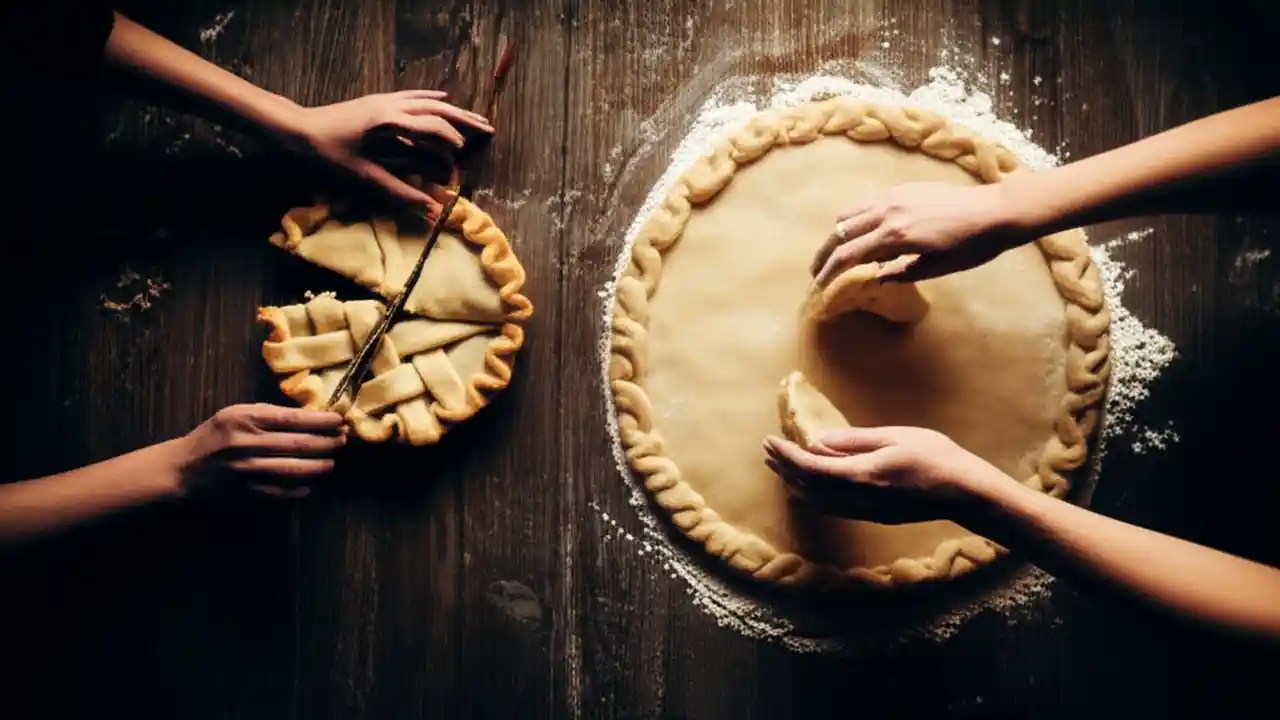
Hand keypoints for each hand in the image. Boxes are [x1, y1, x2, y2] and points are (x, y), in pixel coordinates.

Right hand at [174, 404, 347, 498]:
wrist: (182, 469)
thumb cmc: (214, 436)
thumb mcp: (235, 414)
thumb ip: (268, 414)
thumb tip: (310, 416)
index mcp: (245, 419)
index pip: (293, 419)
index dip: (321, 420)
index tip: (339, 420)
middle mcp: (246, 444)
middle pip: (298, 444)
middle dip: (327, 442)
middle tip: (343, 440)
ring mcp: (246, 471)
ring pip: (293, 469)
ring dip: (319, 466)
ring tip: (332, 462)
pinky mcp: (246, 492)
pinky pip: (281, 491)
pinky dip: (300, 488)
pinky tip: (312, 483)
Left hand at [290, 90, 493, 214]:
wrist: (294, 128)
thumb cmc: (326, 154)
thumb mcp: (362, 176)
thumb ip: (400, 192)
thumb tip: (430, 210)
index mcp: (390, 120)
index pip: (433, 125)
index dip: (453, 140)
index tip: (464, 157)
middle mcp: (391, 104)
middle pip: (437, 108)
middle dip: (463, 119)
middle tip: (488, 129)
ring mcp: (383, 100)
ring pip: (427, 100)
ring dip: (452, 109)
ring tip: (473, 116)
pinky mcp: (376, 101)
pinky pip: (412, 96)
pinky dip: (430, 98)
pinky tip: (441, 97)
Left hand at [764, 426, 1011, 523]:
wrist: (964, 492)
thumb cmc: (935, 457)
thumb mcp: (895, 437)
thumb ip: (855, 440)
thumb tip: (820, 441)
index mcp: (860, 474)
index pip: (810, 467)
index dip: (786, 456)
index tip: (769, 441)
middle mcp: (857, 498)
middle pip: (808, 486)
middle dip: (784, 469)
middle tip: (768, 451)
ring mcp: (865, 511)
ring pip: (818, 501)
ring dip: (795, 484)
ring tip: (780, 467)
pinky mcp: (874, 516)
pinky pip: (833, 508)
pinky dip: (813, 497)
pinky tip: (806, 491)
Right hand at [811, 182, 1027, 286]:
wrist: (996, 211)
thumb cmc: (972, 246)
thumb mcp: (937, 268)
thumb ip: (902, 272)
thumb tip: (876, 276)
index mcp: (895, 237)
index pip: (848, 255)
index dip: (829, 271)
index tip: (819, 285)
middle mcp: (888, 213)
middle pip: (841, 231)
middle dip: (825, 252)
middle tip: (817, 270)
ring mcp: (894, 196)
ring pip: (850, 212)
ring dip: (838, 233)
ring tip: (838, 248)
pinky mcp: (903, 188)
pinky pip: (867, 201)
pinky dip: (856, 216)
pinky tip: (863, 228)